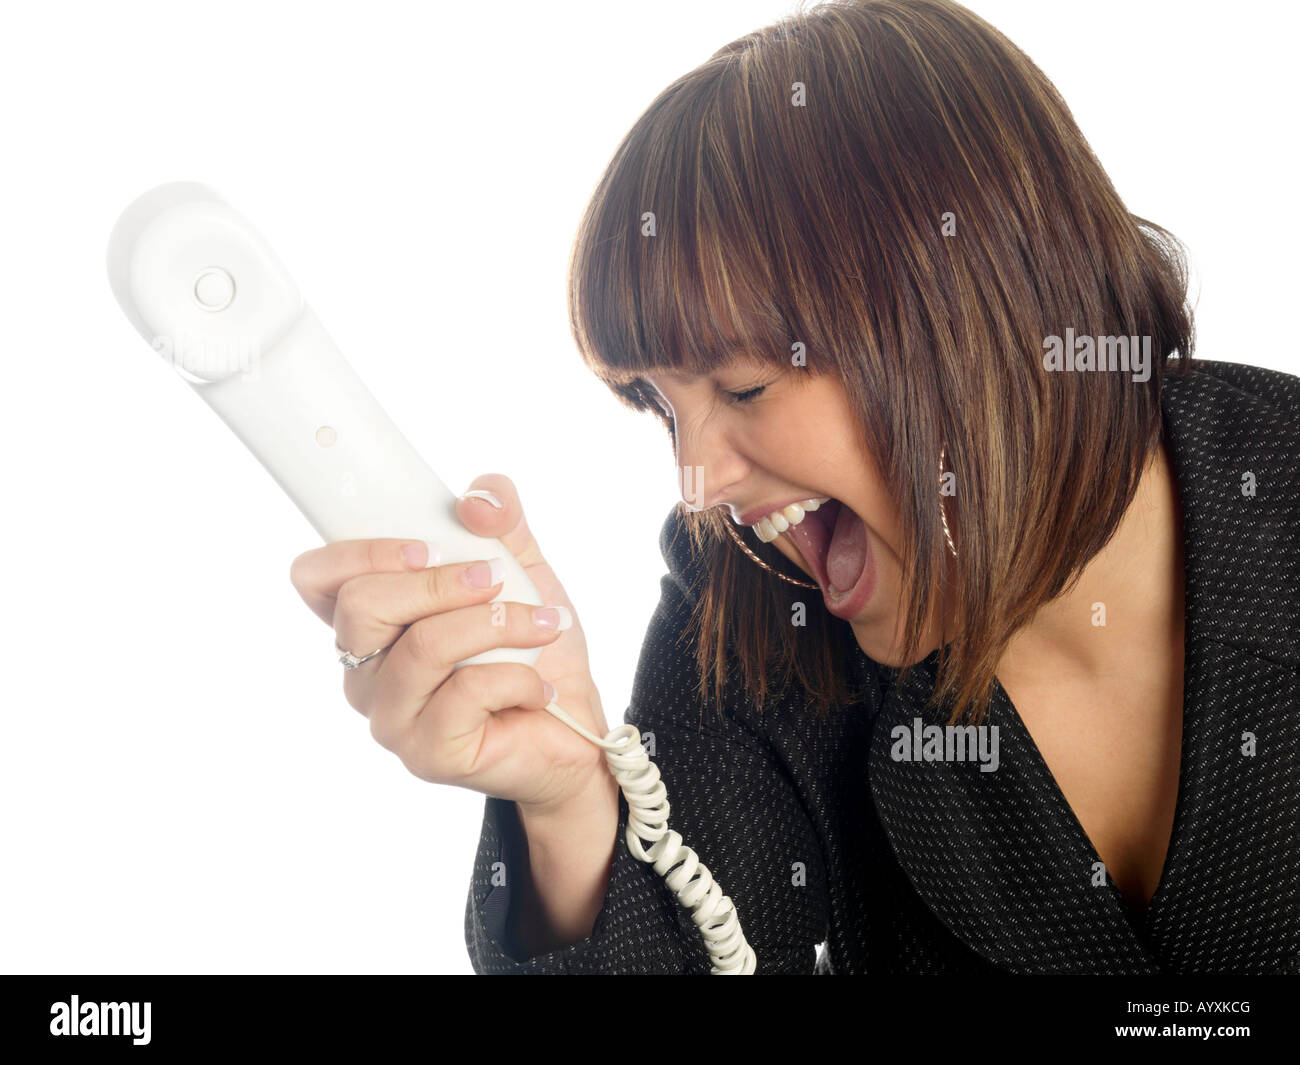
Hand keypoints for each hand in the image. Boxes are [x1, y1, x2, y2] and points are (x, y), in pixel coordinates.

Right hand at [288, 473, 610, 814]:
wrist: (574, 730)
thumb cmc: (531, 649)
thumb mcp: (522, 569)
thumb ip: (500, 521)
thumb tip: (477, 501)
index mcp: (371, 622)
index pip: (316, 578)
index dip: (358, 552)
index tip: (428, 546)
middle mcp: (365, 671)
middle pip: (362, 606)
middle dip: (440, 582)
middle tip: (496, 577)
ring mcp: (391, 718)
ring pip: (423, 647)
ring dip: (497, 623)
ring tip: (544, 625)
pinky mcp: (428, 754)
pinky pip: (467, 693)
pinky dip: (519, 676)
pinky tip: (538, 685)